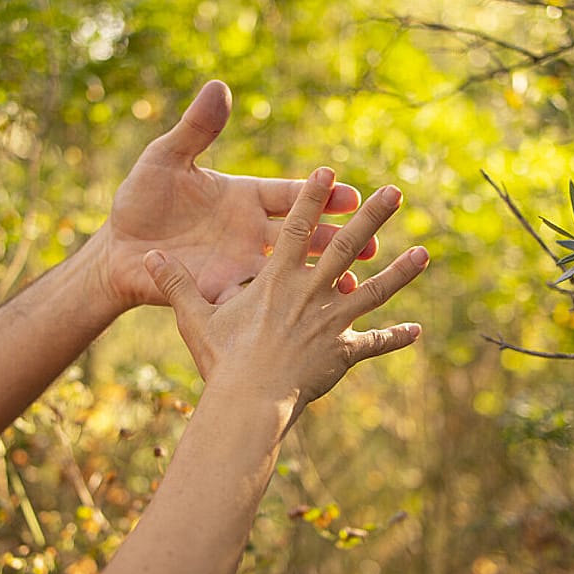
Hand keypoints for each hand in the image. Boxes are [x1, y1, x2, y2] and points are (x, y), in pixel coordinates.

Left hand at [102, 81, 374, 307]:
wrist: (117, 250)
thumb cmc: (142, 200)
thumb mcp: (166, 160)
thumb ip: (195, 129)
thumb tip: (218, 87)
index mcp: (245, 196)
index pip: (292, 194)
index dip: (321, 195)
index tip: (351, 196)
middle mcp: (251, 231)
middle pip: (305, 236)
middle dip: (340, 240)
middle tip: (373, 244)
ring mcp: (241, 265)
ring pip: (290, 273)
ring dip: (321, 279)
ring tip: (353, 287)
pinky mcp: (225, 293)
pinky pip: (260, 303)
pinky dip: (285, 311)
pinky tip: (310, 321)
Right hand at [143, 167, 427, 417]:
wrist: (250, 403)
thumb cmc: (221, 360)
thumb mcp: (194, 318)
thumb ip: (173, 282)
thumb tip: (146, 255)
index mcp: (277, 280)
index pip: (297, 227)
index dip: (311, 197)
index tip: (328, 169)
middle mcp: (311, 294)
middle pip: (347, 247)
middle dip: (372, 217)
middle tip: (396, 191)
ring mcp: (331, 323)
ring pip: (373, 289)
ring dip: (401, 272)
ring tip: (427, 253)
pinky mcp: (343, 354)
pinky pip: (373, 344)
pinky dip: (395, 338)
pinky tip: (418, 331)